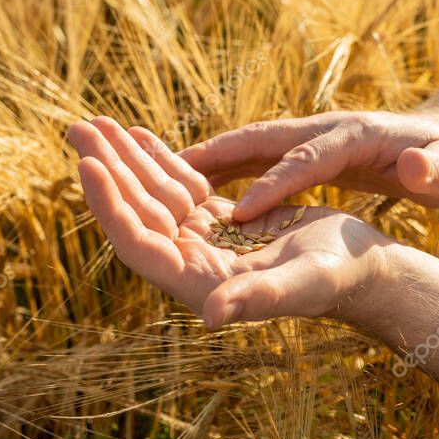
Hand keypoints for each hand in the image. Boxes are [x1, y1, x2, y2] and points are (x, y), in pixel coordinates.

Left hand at [67, 117, 390, 327]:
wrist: (362, 269)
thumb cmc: (337, 281)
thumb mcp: (300, 285)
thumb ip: (254, 298)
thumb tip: (210, 316)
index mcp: (197, 282)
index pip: (138, 242)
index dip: (110, 206)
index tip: (87, 164)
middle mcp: (190, 262)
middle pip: (136, 211)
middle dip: (106, 168)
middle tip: (76, 127)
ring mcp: (202, 239)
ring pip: (153, 194)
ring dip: (124, 157)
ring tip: (95, 122)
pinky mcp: (219, 219)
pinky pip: (178, 186)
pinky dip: (157, 158)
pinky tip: (137, 134)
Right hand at [179, 110, 438, 221]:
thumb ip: (435, 169)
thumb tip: (415, 166)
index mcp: (355, 136)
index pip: (307, 159)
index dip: (274, 182)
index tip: (240, 210)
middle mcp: (323, 129)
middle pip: (261, 138)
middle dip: (216, 155)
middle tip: (168, 172)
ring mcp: (309, 136)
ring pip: (249, 145)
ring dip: (207, 159)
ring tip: (159, 177)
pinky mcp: (302, 148)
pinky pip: (254, 157)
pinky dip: (221, 168)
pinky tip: (191, 189)